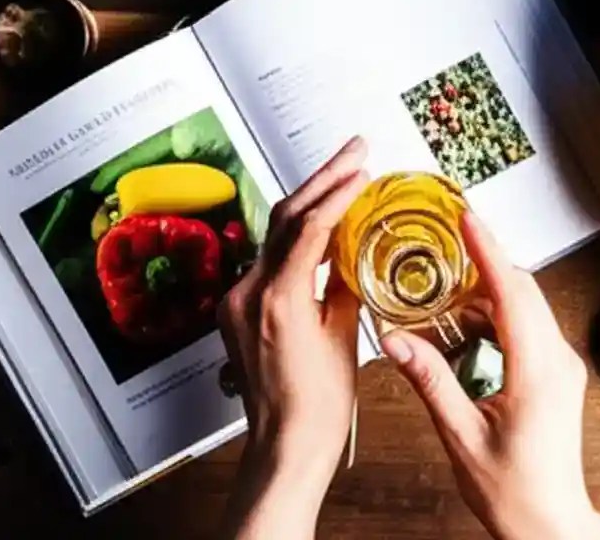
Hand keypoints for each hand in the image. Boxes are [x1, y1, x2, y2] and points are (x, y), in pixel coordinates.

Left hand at [218, 138, 369, 539]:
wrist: (285, 446)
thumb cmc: (318, 407)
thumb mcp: (345, 337)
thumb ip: (346, 286)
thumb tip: (355, 252)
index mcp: (277, 300)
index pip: (308, 226)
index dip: (337, 190)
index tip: (361, 166)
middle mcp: (248, 294)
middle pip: (287, 219)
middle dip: (322, 181)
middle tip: (354, 152)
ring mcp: (238, 302)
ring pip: (278, 236)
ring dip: (312, 206)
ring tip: (345, 180)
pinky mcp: (239, 312)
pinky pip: (271, 262)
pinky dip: (299, 239)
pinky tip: (323, 230)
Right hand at [380, 213, 599, 539]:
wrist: (550, 524)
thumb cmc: (513, 492)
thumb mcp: (460, 437)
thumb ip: (430, 382)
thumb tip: (396, 341)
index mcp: (538, 373)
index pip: (513, 294)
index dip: (488, 251)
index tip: (467, 218)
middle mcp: (558, 361)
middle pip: (522, 291)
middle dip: (483, 262)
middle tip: (444, 240)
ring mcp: (561, 367)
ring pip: (526, 307)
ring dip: (487, 291)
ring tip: (442, 289)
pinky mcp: (555, 375)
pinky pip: (528, 327)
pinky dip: (496, 315)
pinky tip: (464, 325)